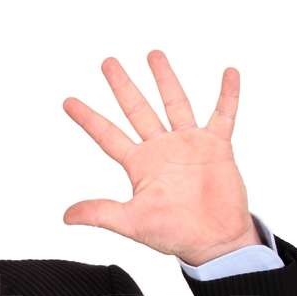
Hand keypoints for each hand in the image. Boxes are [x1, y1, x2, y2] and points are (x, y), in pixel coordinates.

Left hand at [61, 51, 261, 265]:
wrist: (214, 241)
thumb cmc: (175, 234)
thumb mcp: (132, 223)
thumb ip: (101, 213)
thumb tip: (67, 216)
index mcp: (140, 164)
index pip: (107, 135)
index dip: (88, 119)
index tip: (68, 102)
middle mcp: (161, 149)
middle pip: (137, 109)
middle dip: (122, 86)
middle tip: (107, 62)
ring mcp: (189, 144)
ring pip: (175, 103)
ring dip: (165, 79)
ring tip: (153, 54)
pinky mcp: (216, 146)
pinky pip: (223, 115)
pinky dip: (228, 95)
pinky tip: (229, 73)